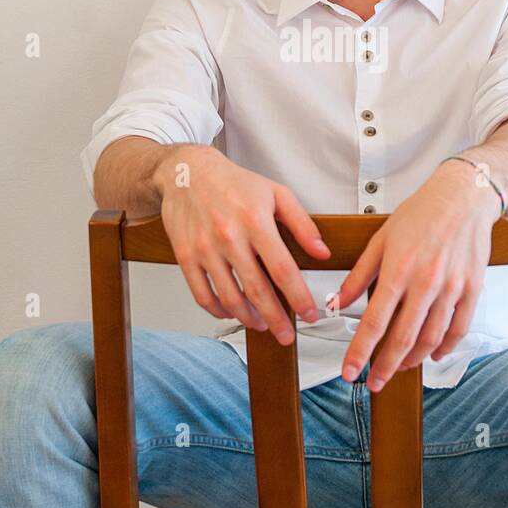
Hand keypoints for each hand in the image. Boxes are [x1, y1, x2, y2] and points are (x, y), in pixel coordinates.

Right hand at [155, 146, 330, 343]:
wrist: (187, 172)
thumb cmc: (234, 183)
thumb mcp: (276, 193)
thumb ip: (302, 224)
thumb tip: (322, 253)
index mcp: (255, 220)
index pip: (283, 269)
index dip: (299, 297)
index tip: (310, 314)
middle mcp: (229, 236)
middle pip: (257, 291)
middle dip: (276, 319)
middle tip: (286, 335)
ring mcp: (204, 249)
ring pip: (229, 298)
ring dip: (248, 319)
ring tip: (261, 324)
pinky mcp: (185, 256)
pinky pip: (202, 295)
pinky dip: (218, 311)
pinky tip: (231, 313)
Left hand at [335, 161, 500, 389]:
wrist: (463, 197)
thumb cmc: (420, 214)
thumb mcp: (380, 239)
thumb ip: (358, 275)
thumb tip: (336, 304)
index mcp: (398, 269)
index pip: (375, 321)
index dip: (360, 351)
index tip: (349, 372)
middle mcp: (426, 282)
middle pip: (403, 338)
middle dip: (386, 366)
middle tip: (374, 383)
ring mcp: (452, 287)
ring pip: (431, 338)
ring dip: (413, 360)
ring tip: (399, 368)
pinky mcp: (472, 288)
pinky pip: (459, 328)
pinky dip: (445, 347)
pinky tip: (433, 355)